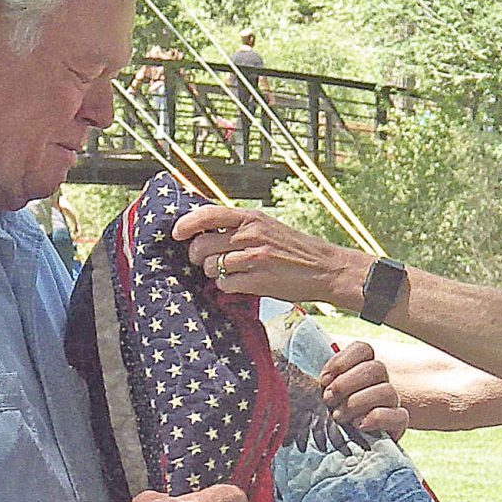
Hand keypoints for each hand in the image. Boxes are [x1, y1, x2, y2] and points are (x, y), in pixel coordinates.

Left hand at [171, 205, 371, 307]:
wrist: (325, 268)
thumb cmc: (294, 248)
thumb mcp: (267, 226)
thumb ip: (239, 227)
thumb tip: (205, 231)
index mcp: (251, 218)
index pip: (207, 214)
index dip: (186, 224)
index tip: (176, 233)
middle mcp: (250, 235)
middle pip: (202, 245)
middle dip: (197, 257)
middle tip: (204, 261)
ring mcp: (254, 258)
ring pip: (210, 267)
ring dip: (213, 273)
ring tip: (228, 272)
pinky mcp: (258, 280)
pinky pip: (225, 285)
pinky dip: (226, 287)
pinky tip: (240, 284)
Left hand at [320, 340, 407, 439]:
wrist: (343, 446)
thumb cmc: (329, 415)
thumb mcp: (323, 394)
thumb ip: (323, 378)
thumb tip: (317, 361)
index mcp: (362, 368)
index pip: (363, 349)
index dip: (342, 361)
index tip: (323, 379)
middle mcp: (380, 381)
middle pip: (375, 368)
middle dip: (346, 384)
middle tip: (328, 399)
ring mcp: (392, 402)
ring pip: (387, 391)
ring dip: (358, 403)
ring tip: (338, 416)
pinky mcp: (398, 423)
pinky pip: (399, 416)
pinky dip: (377, 418)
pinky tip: (359, 425)